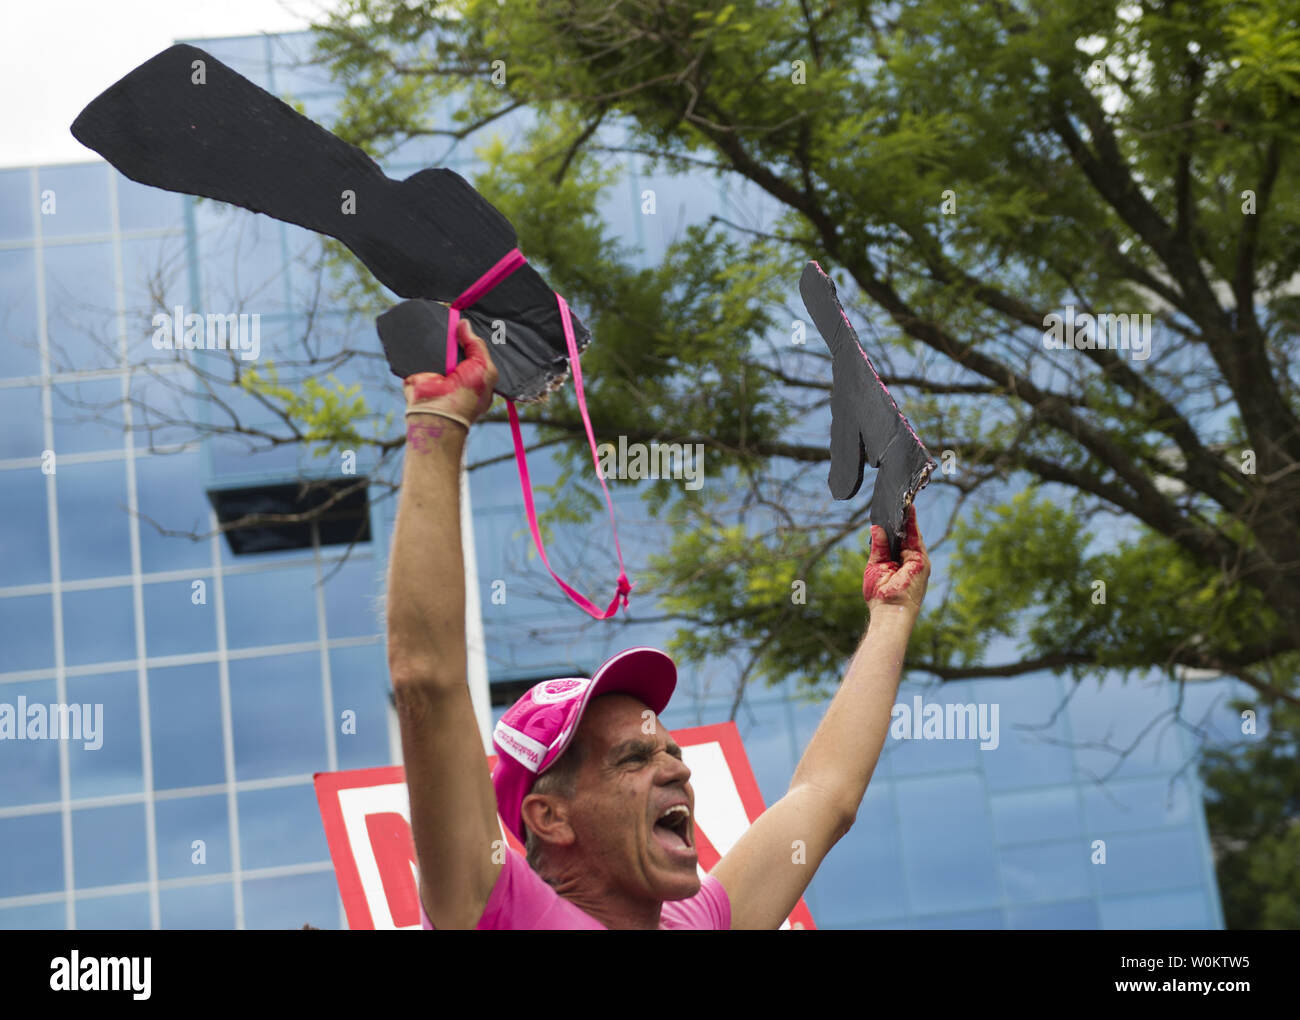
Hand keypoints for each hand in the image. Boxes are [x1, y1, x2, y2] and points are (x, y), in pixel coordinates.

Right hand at [403, 319, 498, 426]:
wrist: (438, 411)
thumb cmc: (467, 395)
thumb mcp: (484, 367)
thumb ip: (477, 345)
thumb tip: (464, 324)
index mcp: (474, 374)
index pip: (473, 349)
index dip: (470, 335)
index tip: (466, 319)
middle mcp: (455, 371)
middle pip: (454, 344)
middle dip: (454, 332)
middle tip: (452, 313)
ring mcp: (436, 369)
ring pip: (437, 345)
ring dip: (437, 336)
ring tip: (438, 317)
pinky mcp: (418, 368)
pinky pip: (418, 350)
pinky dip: (419, 340)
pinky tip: (423, 327)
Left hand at [862, 504, 928, 618]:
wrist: (889, 610)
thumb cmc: (880, 594)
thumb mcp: (875, 566)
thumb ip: (878, 547)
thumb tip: (876, 528)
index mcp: (898, 563)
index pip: (896, 541)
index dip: (893, 527)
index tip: (888, 511)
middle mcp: (909, 561)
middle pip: (905, 535)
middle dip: (900, 519)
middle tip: (895, 500)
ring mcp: (917, 560)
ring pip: (912, 533)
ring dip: (907, 517)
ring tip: (901, 501)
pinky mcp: (921, 560)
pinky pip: (916, 537)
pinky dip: (912, 523)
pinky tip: (907, 510)